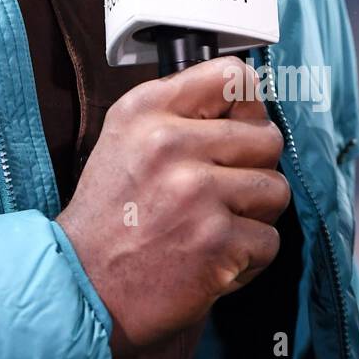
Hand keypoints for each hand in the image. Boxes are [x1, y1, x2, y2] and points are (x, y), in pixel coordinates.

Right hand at [56, 55, 289, 353]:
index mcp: (146, 109)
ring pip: (276, 189)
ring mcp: (196, 191)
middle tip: (223, 193)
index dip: (247, 106)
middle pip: (267, 137)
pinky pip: (270, 240)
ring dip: (255, 215)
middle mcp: (170, 142)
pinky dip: (248, 258)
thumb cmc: (110, 214)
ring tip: (216, 226)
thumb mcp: (127, 138)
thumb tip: (252, 104)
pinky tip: (212, 259)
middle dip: (254, 169)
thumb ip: (181, 113)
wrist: (82, 283)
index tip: (239, 127)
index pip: (231, 76)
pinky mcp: (216, 240)